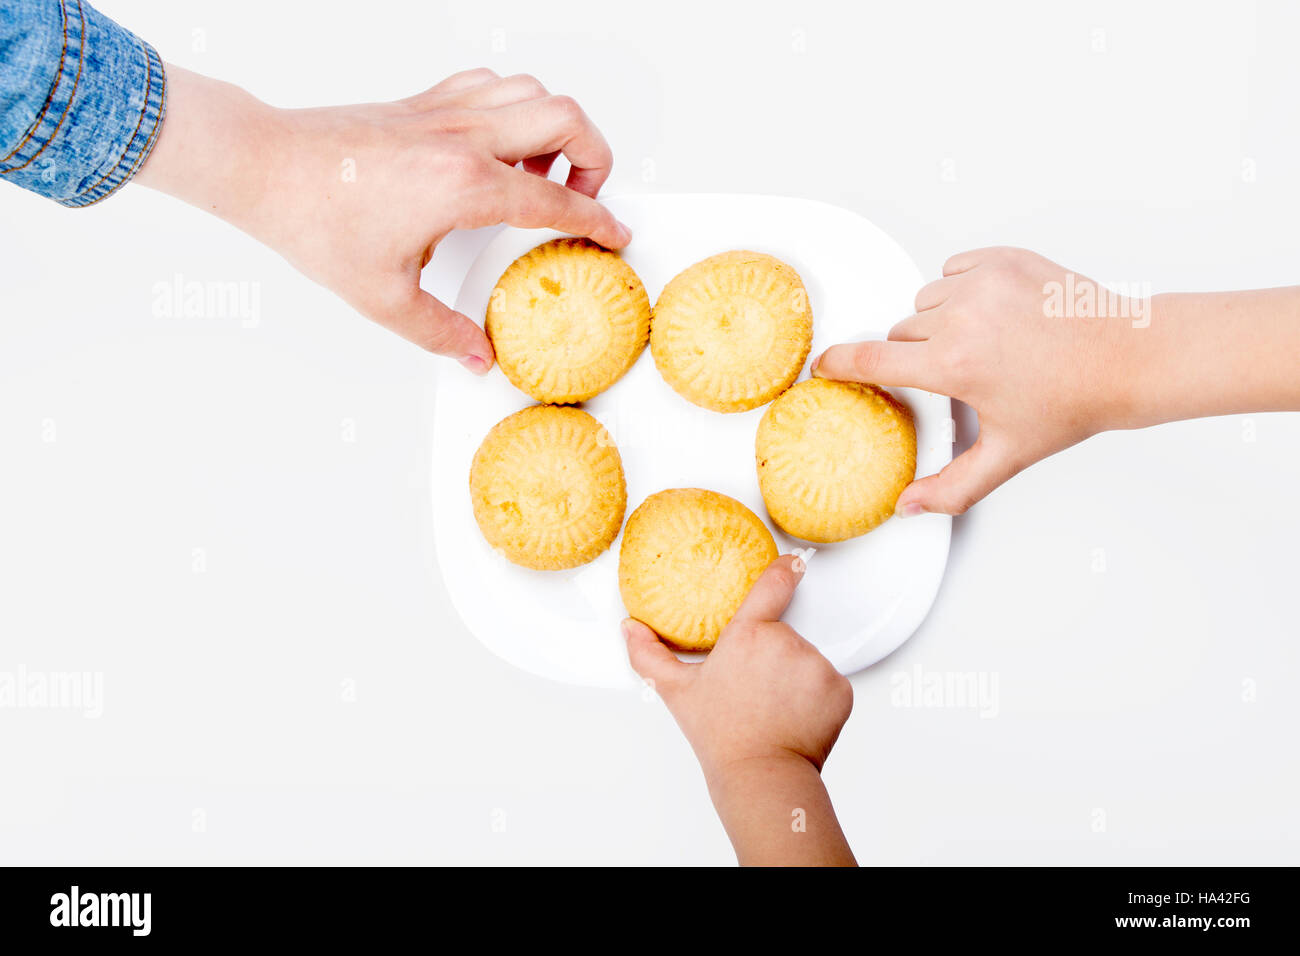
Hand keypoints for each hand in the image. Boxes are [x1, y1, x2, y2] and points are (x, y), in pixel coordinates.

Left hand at [136, 66, 630, 371]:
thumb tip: (477, 356)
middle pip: (566, 121)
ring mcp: (445, 112)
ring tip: (541, 175)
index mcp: (464, 186)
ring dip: (557, 129)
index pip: (558, 200)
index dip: (598, 221)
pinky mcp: (425, 102)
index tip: (615, 233)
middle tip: (584, 197)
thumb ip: (442, 332)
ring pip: (534, 92)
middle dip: (596, 158)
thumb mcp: (384, 297)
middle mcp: (463, 138)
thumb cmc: (315, 219)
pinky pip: (493, 84)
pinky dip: (515, 107)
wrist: (264, 166)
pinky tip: (499, 147)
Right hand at [624, 554, 855, 865]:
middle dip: (773, 658)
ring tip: (774, 708)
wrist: (761, 774)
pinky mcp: (839, 688)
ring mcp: (816, 665)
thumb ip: (650, 655)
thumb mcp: (679, 693)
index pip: (773, 585)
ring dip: (795, 679)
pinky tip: (797, 716)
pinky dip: (818, 697)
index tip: (794, 562)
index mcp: (748, 635)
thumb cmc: (722, 736)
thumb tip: (630, 629)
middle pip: (784, 636)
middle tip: (756, 692)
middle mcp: (785, 643)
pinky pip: (829, 683)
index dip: (786, 569)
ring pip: (807, 660)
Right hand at [813, 247, 1139, 515]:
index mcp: (954, 364)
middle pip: (900, 333)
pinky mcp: (1003, 259)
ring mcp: (983, 282)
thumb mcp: (1008, 454)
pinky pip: (953, 270)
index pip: (870, 361)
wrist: (1127, 357)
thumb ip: (952, 487)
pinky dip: (962, 289)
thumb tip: (908, 507)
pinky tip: (992, 314)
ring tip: (980, 343)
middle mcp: (961, 317)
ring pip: (925, 301)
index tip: (825, 365)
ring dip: (938, 321)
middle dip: (915, 355)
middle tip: (957, 374)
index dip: (839, 365)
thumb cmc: (1073, 401)